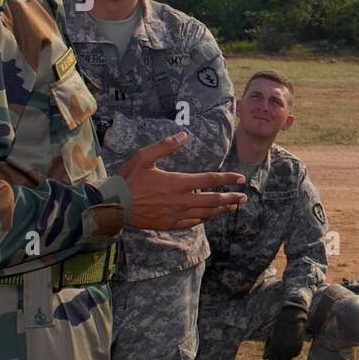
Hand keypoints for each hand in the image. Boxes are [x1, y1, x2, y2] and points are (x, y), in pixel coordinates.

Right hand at [120, 133, 246, 229]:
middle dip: (231, 198)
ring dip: (221, 209)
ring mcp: (176, 214)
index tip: (240, 178)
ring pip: (206, 213)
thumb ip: (165, 145)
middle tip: (244, 197)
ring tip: (233, 206)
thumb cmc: (128, 179)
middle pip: (213, 200)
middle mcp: (181, 200)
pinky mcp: (170, 224)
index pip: (209, 180)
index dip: (227, 179)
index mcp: (177, 183)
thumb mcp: (144, 157)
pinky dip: (205, 219)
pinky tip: (211, 215)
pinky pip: (193, 223)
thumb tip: (183, 135)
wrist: (114, 205)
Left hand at [264, 301, 307, 359]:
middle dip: (279, 357)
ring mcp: (291, 350)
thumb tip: (264, 358)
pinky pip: (294, 354)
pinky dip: (292, 352)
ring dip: (285, 355)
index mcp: (274, 347)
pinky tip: (291, 344)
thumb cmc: (279, 327)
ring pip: (288, 358)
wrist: (292, 319)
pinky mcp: (298, 348)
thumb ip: (268, 348)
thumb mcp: (271, 337)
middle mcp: (283, 350)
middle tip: (279, 350)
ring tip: (285, 345)